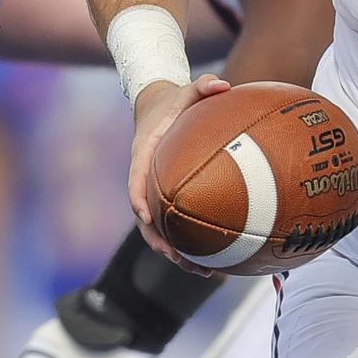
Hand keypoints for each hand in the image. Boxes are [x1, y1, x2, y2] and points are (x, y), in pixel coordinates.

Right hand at [127, 73, 232, 259]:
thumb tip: (222, 84)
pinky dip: (193, 245)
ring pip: (162, 232)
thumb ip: (202, 85)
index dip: (138, 200)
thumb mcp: (186, 89)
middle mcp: (145, 180)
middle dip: (161, 243)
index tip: (146, 218)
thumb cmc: (175, 101)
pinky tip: (219, 262)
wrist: (160, 109)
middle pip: (147, 219)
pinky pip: (177, 226)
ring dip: (179, 254)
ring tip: (207, 273)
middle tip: (182, 260)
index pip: (136, 181)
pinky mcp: (168, 201)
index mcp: (144, 156)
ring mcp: (156, 194)